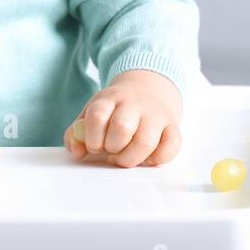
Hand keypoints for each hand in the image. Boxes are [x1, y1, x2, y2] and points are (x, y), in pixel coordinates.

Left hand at [64, 69, 182, 167]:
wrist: (146, 91)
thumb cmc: (114, 111)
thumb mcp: (91, 114)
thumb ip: (76, 133)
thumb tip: (77, 152)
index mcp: (110, 99)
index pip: (97, 115)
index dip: (92, 137)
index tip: (94, 146)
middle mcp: (135, 104)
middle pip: (122, 127)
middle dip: (113, 147)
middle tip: (111, 151)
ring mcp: (156, 114)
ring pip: (146, 141)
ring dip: (131, 157)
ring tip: (125, 157)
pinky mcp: (173, 127)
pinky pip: (171, 146)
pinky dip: (158, 158)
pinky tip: (147, 157)